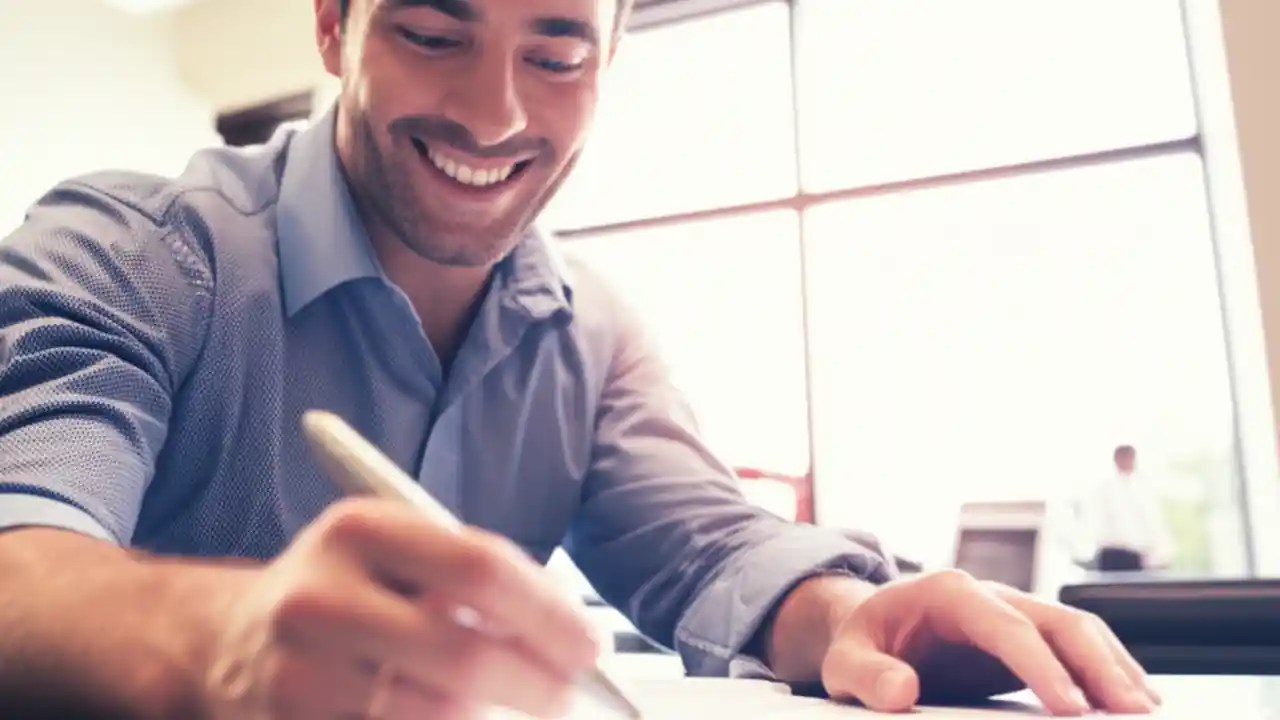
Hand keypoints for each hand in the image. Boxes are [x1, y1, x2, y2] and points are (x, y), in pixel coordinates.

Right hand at [200, 498, 598, 718]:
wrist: (223, 640)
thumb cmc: (345, 594)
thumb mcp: (394, 555)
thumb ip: (473, 581)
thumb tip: (574, 638)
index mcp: (359, 530)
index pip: (480, 569)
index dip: (550, 614)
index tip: (590, 646)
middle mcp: (319, 599)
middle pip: (464, 655)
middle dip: (538, 685)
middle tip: (570, 696)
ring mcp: (295, 678)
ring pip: (436, 717)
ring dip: (488, 719)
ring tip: (509, 709)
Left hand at [820, 570, 1159, 715]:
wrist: (870, 627)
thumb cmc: (861, 643)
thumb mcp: (844, 663)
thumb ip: (866, 676)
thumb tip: (901, 692)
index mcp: (948, 593)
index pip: (1007, 626)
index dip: (1042, 666)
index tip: (1072, 709)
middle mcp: (991, 595)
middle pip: (1059, 621)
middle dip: (1099, 664)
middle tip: (1131, 713)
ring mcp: (1015, 613)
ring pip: (1079, 630)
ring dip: (1115, 667)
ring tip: (1146, 711)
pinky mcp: (1029, 638)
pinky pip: (1077, 647)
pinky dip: (1108, 669)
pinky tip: (1131, 701)